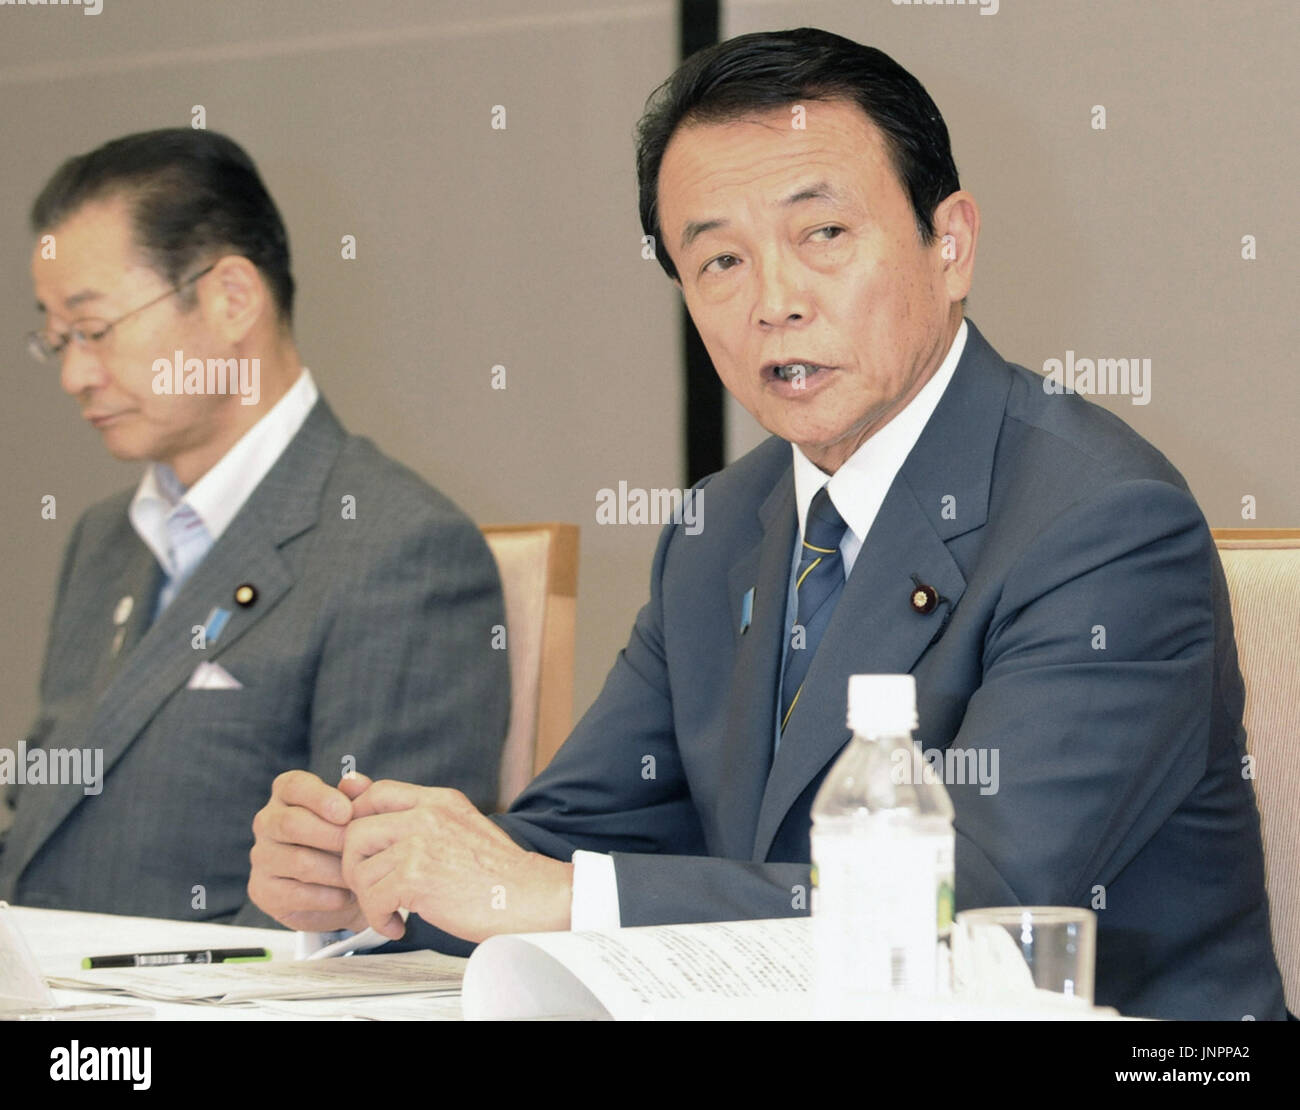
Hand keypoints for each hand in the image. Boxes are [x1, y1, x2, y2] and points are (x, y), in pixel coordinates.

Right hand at [247, 769, 371, 932]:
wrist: (342, 888)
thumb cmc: (350, 838)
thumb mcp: (359, 813)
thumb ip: (359, 794)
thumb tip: (353, 781)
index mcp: (287, 793)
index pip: (294, 786)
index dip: (321, 798)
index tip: (347, 812)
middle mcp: (267, 821)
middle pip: (291, 824)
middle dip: (332, 836)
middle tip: (359, 847)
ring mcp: (261, 857)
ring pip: (299, 861)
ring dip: (336, 870)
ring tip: (359, 873)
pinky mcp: (262, 891)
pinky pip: (297, 894)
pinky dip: (328, 896)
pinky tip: (347, 894)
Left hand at [343, 781, 573, 942]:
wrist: (531, 896)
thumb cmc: (499, 871)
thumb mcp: (461, 827)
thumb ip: (422, 818)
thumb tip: (387, 814)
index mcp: (438, 800)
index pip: (376, 793)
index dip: (357, 822)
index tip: (361, 848)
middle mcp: (426, 815)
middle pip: (355, 831)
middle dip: (355, 866)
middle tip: (373, 887)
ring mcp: (420, 843)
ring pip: (360, 869)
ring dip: (369, 898)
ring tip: (390, 910)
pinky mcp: (416, 876)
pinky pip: (372, 899)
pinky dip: (379, 920)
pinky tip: (398, 924)